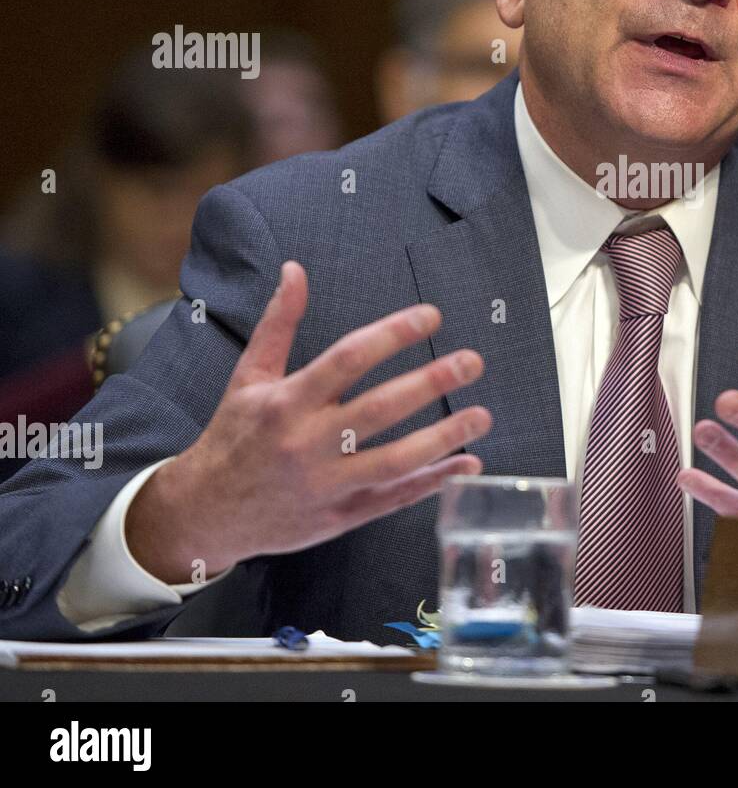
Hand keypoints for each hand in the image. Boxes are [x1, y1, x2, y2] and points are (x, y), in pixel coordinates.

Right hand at [126, 260, 491, 582]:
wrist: (203, 514)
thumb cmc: (233, 437)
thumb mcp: (249, 377)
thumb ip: (278, 323)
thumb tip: (295, 270)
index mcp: (287, 402)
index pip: (349, 359)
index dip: (393, 334)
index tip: (432, 316)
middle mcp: (308, 443)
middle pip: (380, 409)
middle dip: (431, 382)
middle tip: (472, 361)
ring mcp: (326, 485)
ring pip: (395, 460)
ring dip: (444, 438)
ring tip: (482, 415)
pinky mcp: (340, 518)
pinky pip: (394, 499)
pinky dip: (434, 482)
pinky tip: (468, 465)